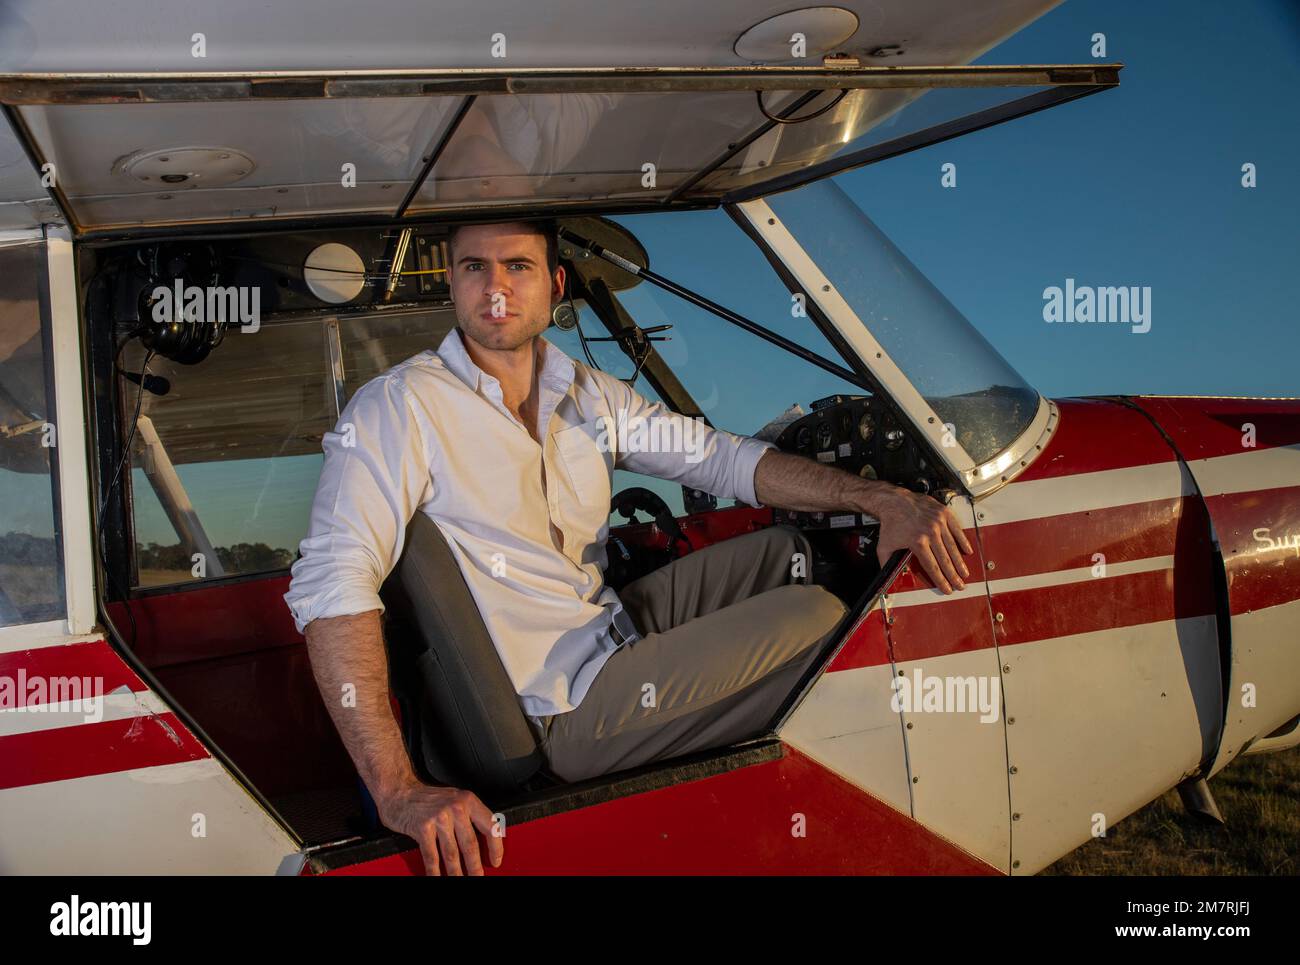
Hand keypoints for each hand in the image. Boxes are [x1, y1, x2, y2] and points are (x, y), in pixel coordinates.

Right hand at [376, 780, 503, 875]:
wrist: (399, 791)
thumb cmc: (428, 798)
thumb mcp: (454, 799)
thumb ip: (469, 816)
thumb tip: (484, 842)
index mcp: (468, 800)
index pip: (490, 826)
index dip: (496, 847)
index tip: (495, 861)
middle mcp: (456, 807)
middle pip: (470, 844)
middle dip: (475, 866)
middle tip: (478, 877)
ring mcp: (439, 817)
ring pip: (452, 853)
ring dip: (456, 872)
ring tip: (460, 881)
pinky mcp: (422, 828)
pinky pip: (431, 855)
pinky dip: (435, 871)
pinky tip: (438, 878)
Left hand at [871, 487, 973, 592]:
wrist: (894, 501)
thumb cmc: (890, 523)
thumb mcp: (884, 546)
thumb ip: (886, 564)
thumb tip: (887, 579)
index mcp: (917, 542)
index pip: (932, 566)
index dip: (941, 580)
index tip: (947, 589)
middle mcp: (930, 532)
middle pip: (945, 559)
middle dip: (953, 575)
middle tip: (960, 585)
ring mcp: (938, 522)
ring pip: (952, 546)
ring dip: (960, 562)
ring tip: (964, 573)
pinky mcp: (944, 513)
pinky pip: (957, 529)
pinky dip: (963, 541)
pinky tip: (967, 551)